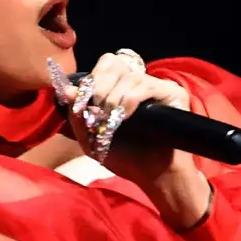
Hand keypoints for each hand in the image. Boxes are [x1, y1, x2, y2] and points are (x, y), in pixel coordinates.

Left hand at [50, 51, 209, 224]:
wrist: (154, 177)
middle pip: (114, 63)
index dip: (92, 80)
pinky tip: (125, 118)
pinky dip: (130, 101)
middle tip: (97, 112)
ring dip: (113, 99)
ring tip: (112, 121)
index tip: (83, 102)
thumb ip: (78, 115)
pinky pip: (145, 86)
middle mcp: (140, 82)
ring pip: (129, 76)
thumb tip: (66, 91)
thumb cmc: (126, 158)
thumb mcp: (92, 139)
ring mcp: (158, 85)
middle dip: (99, 87)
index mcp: (121, 88)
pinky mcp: (174, 93)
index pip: (105, 65)